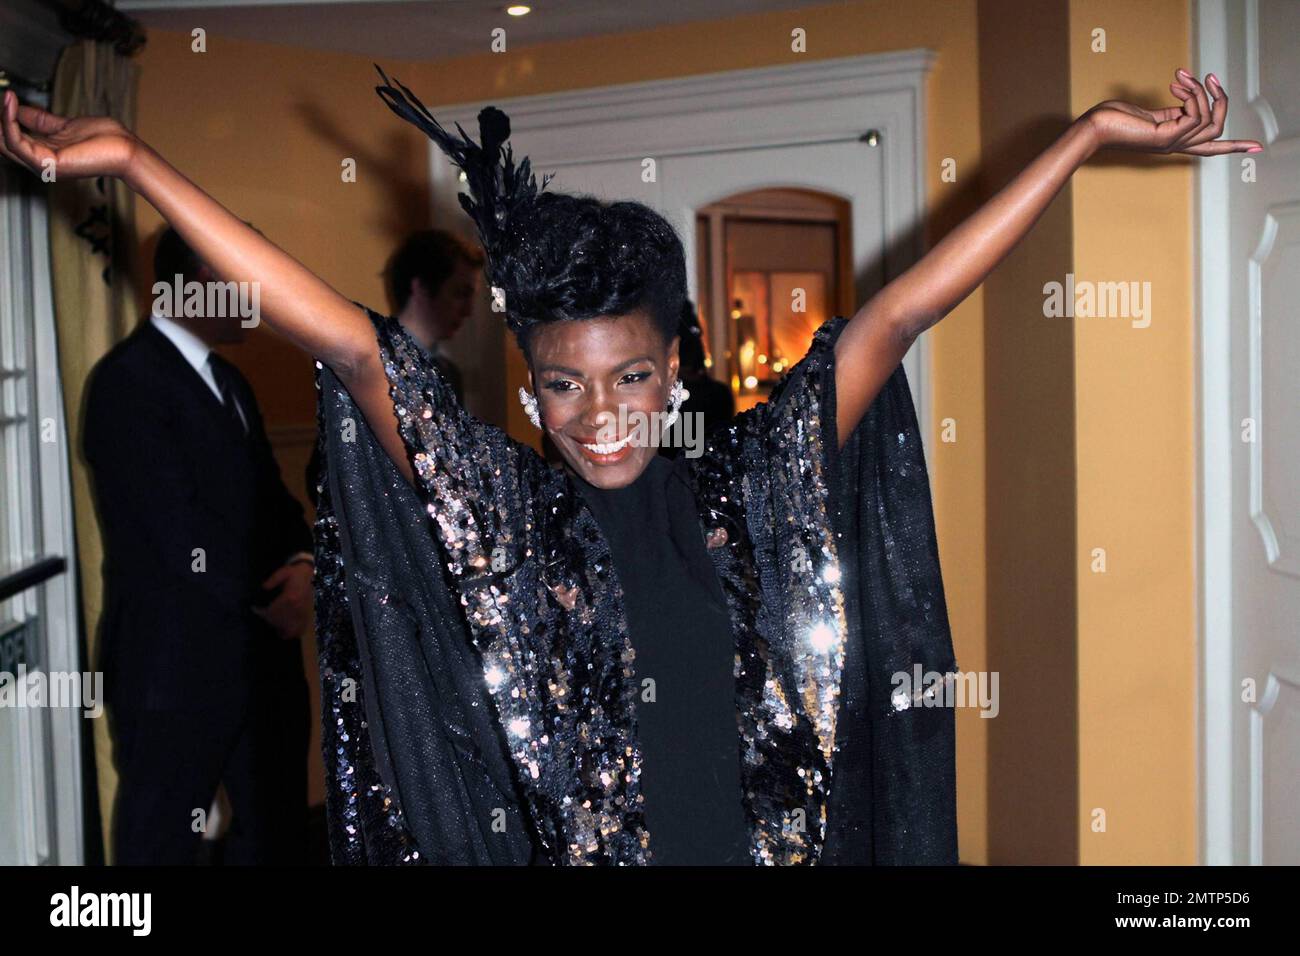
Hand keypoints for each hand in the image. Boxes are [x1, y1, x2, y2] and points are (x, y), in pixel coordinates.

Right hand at [0, 88, 138, 179]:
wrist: (125, 148)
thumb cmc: (105, 139)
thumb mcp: (63, 124)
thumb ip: (39, 119)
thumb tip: (16, 108)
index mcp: (44, 155)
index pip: (10, 139)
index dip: (2, 120)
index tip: (2, 99)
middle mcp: (40, 163)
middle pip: (3, 144)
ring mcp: (43, 166)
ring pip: (5, 143)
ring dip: (0, 118)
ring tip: (3, 98)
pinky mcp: (48, 164)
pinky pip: (16, 142)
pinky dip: (9, 121)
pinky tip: (10, 102)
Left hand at [253, 561, 313, 638]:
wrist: (307, 572)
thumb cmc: (293, 572)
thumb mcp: (282, 572)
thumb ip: (273, 580)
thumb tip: (264, 588)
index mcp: (290, 597)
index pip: (273, 611)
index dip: (262, 612)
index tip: (254, 609)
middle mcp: (297, 607)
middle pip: (279, 621)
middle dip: (268, 620)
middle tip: (262, 614)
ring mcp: (303, 612)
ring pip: (289, 628)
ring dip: (279, 627)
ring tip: (272, 623)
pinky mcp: (306, 614)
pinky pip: (300, 628)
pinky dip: (292, 633)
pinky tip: (284, 632)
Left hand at [1082, 68, 1262, 155]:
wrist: (1094, 127)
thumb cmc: (1114, 118)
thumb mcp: (1150, 114)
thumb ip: (1173, 111)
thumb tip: (1188, 97)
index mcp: (1174, 140)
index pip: (1210, 148)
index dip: (1234, 146)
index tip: (1257, 148)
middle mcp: (1176, 145)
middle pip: (1217, 129)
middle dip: (1221, 99)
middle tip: (1210, 76)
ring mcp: (1172, 143)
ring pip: (1209, 119)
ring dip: (1201, 90)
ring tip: (1182, 76)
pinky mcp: (1166, 137)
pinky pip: (1195, 115)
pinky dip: (1192, 94)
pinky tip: (1176, 84)